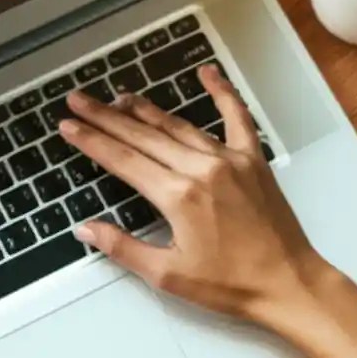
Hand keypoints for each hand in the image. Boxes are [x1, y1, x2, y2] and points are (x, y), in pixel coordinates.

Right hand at [61, 63, 329, 323]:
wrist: (288, 283)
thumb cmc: (230, 285)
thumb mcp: (167, 274)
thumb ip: (122, 247)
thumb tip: (85, 228)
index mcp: (177, 196)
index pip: (122, 160)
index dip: (91, 141)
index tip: (68, 126)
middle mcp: (200, 168)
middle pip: (143, 136)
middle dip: (107, 117)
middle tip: (79, 100)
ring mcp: (229, 159)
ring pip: (178, 125)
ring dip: (146, 110)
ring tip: (120, 96)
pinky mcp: (253, 160)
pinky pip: (236, 118)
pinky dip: (222, 92)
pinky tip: (208, 72)